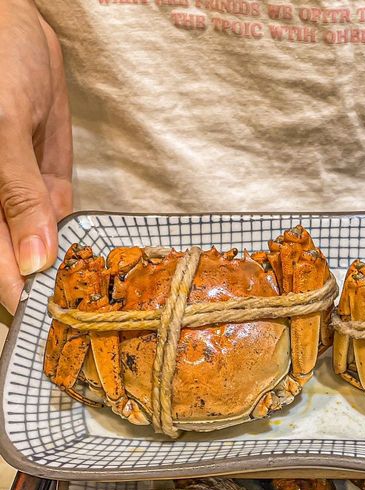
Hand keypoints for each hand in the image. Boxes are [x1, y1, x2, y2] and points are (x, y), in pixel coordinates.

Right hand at [0, 0, 71, 313]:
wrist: (12, 19)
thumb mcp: (2, 123)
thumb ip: (17, 192)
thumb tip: (31, 261)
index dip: (13, 295)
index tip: (41, 325)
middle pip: (16, 261)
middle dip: (45, 292)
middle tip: (78, 326)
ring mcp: (18, 193)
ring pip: (41, 244)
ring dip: (67, 271)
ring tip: (98, 308)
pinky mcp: (43, 178)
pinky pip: (59, 216)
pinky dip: (77, 238)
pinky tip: (96, 263)